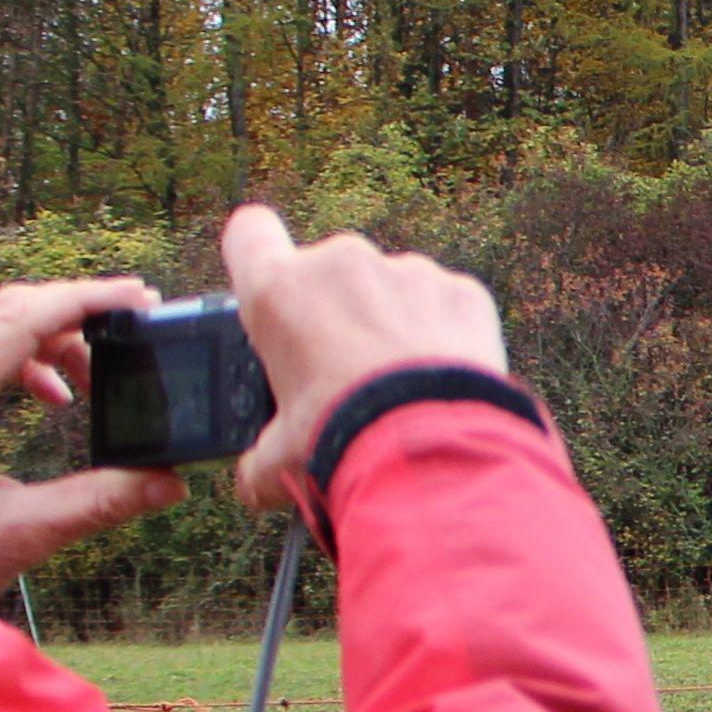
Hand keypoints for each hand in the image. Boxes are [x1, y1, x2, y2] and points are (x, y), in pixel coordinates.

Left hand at [0, 277, 183, 602]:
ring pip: (1, 327)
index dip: (84, 300)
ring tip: (103, 370)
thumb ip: (98, 503)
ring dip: (58, 335)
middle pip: (12, 309)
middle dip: (78, 307)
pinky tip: (60, 397)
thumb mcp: (22, 533)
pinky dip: (34, 360)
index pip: (22, 318)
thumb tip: (166, 483)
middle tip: (136, 315)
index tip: (137, 298)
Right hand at [222, 205, 509, 514]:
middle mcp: (340, 263)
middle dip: (338, 313)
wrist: (437, 456)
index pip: (249, 233)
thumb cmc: (345, 445)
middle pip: (329, 272)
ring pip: (392, 289)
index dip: (257, 255)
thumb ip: (258, 456)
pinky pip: (446, 306)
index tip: (274, 289)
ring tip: (405, 389)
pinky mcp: (462, 291)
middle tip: (350, 375)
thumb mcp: (280, 459)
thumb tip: (255, 478)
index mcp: (279, 291)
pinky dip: (446, 336)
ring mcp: (407, 271)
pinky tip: (445, 384)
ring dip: (394, 325)